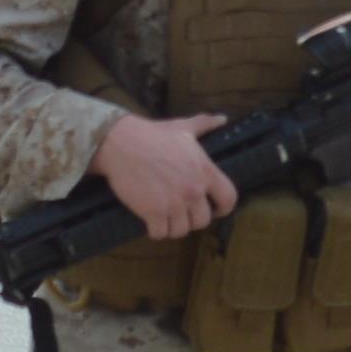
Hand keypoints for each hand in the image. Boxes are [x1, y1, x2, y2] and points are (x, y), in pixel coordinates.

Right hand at [99, 112, 237, 242]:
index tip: (215, 210)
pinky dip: (155, 231)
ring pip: (181, 230)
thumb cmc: (152, 135)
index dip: (223, 208)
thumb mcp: (182, 127)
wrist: (121, 143)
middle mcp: (193, 191)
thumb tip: (222, 118)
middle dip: (191, 219)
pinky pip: (160, 233)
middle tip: (180, 213)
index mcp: (205, 171)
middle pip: (202, 221)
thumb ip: (204, 124)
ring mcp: (174, 204)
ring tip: (164, 219)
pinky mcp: (153, 212)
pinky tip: (150, 223)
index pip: (229, 199)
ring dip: (172, 227)